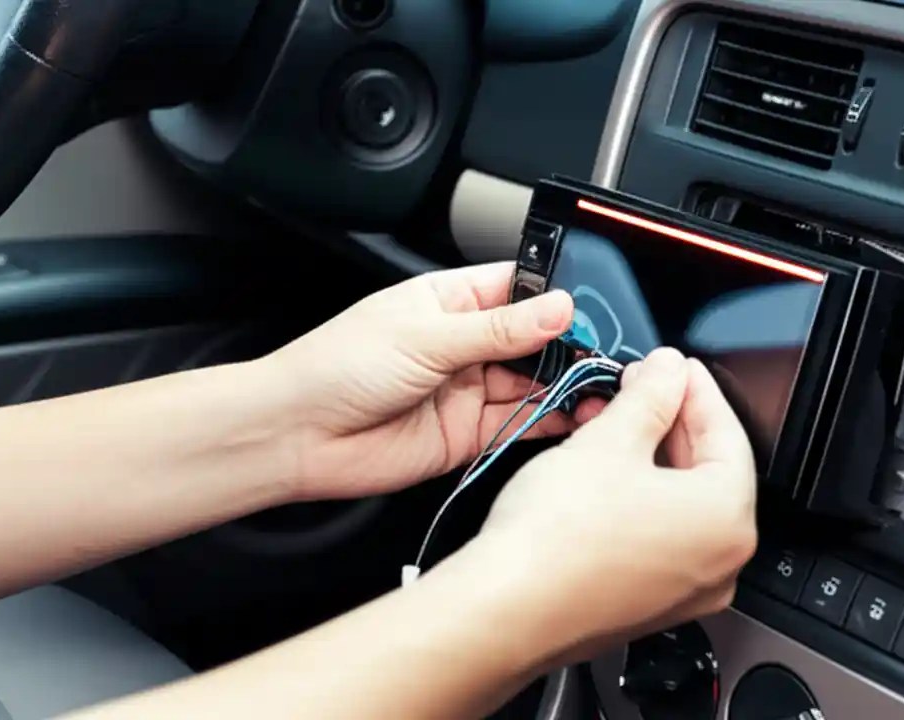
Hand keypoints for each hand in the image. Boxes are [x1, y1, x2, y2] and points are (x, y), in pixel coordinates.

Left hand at [264, 263, 575, 500]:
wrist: (297, 436)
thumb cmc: (336, 369)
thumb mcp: (426, 337)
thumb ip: (498, 330)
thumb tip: (558, 308)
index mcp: (450, 300)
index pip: (520, 288)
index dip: (559, 296)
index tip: (596, 306)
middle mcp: (464, 344)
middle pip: (536, 339)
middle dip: (571, 346)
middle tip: (606, 353)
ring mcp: (468, 389)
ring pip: (534, 383)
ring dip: (567, 386)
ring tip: (600, 387)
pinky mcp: (468, 434)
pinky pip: (520, 424)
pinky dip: (550, 421)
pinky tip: (576, 415)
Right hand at [478, 348, 757, 663]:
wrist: (506, 608)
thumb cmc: (557, 539)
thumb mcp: (610, 441)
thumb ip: (651, 395)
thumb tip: (669, 371)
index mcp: (727, 520)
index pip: (728, 434)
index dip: (695, 389)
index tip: (675, 366)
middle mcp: (719, 562)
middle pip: (707, 469)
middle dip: (670, 421)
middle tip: (641, 386)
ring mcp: (684, 590)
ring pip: (679, 502)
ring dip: (648, 455)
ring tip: (612, 422)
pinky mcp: (647, 604)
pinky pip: (658, 536)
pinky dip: (638, 497)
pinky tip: (604, 468)